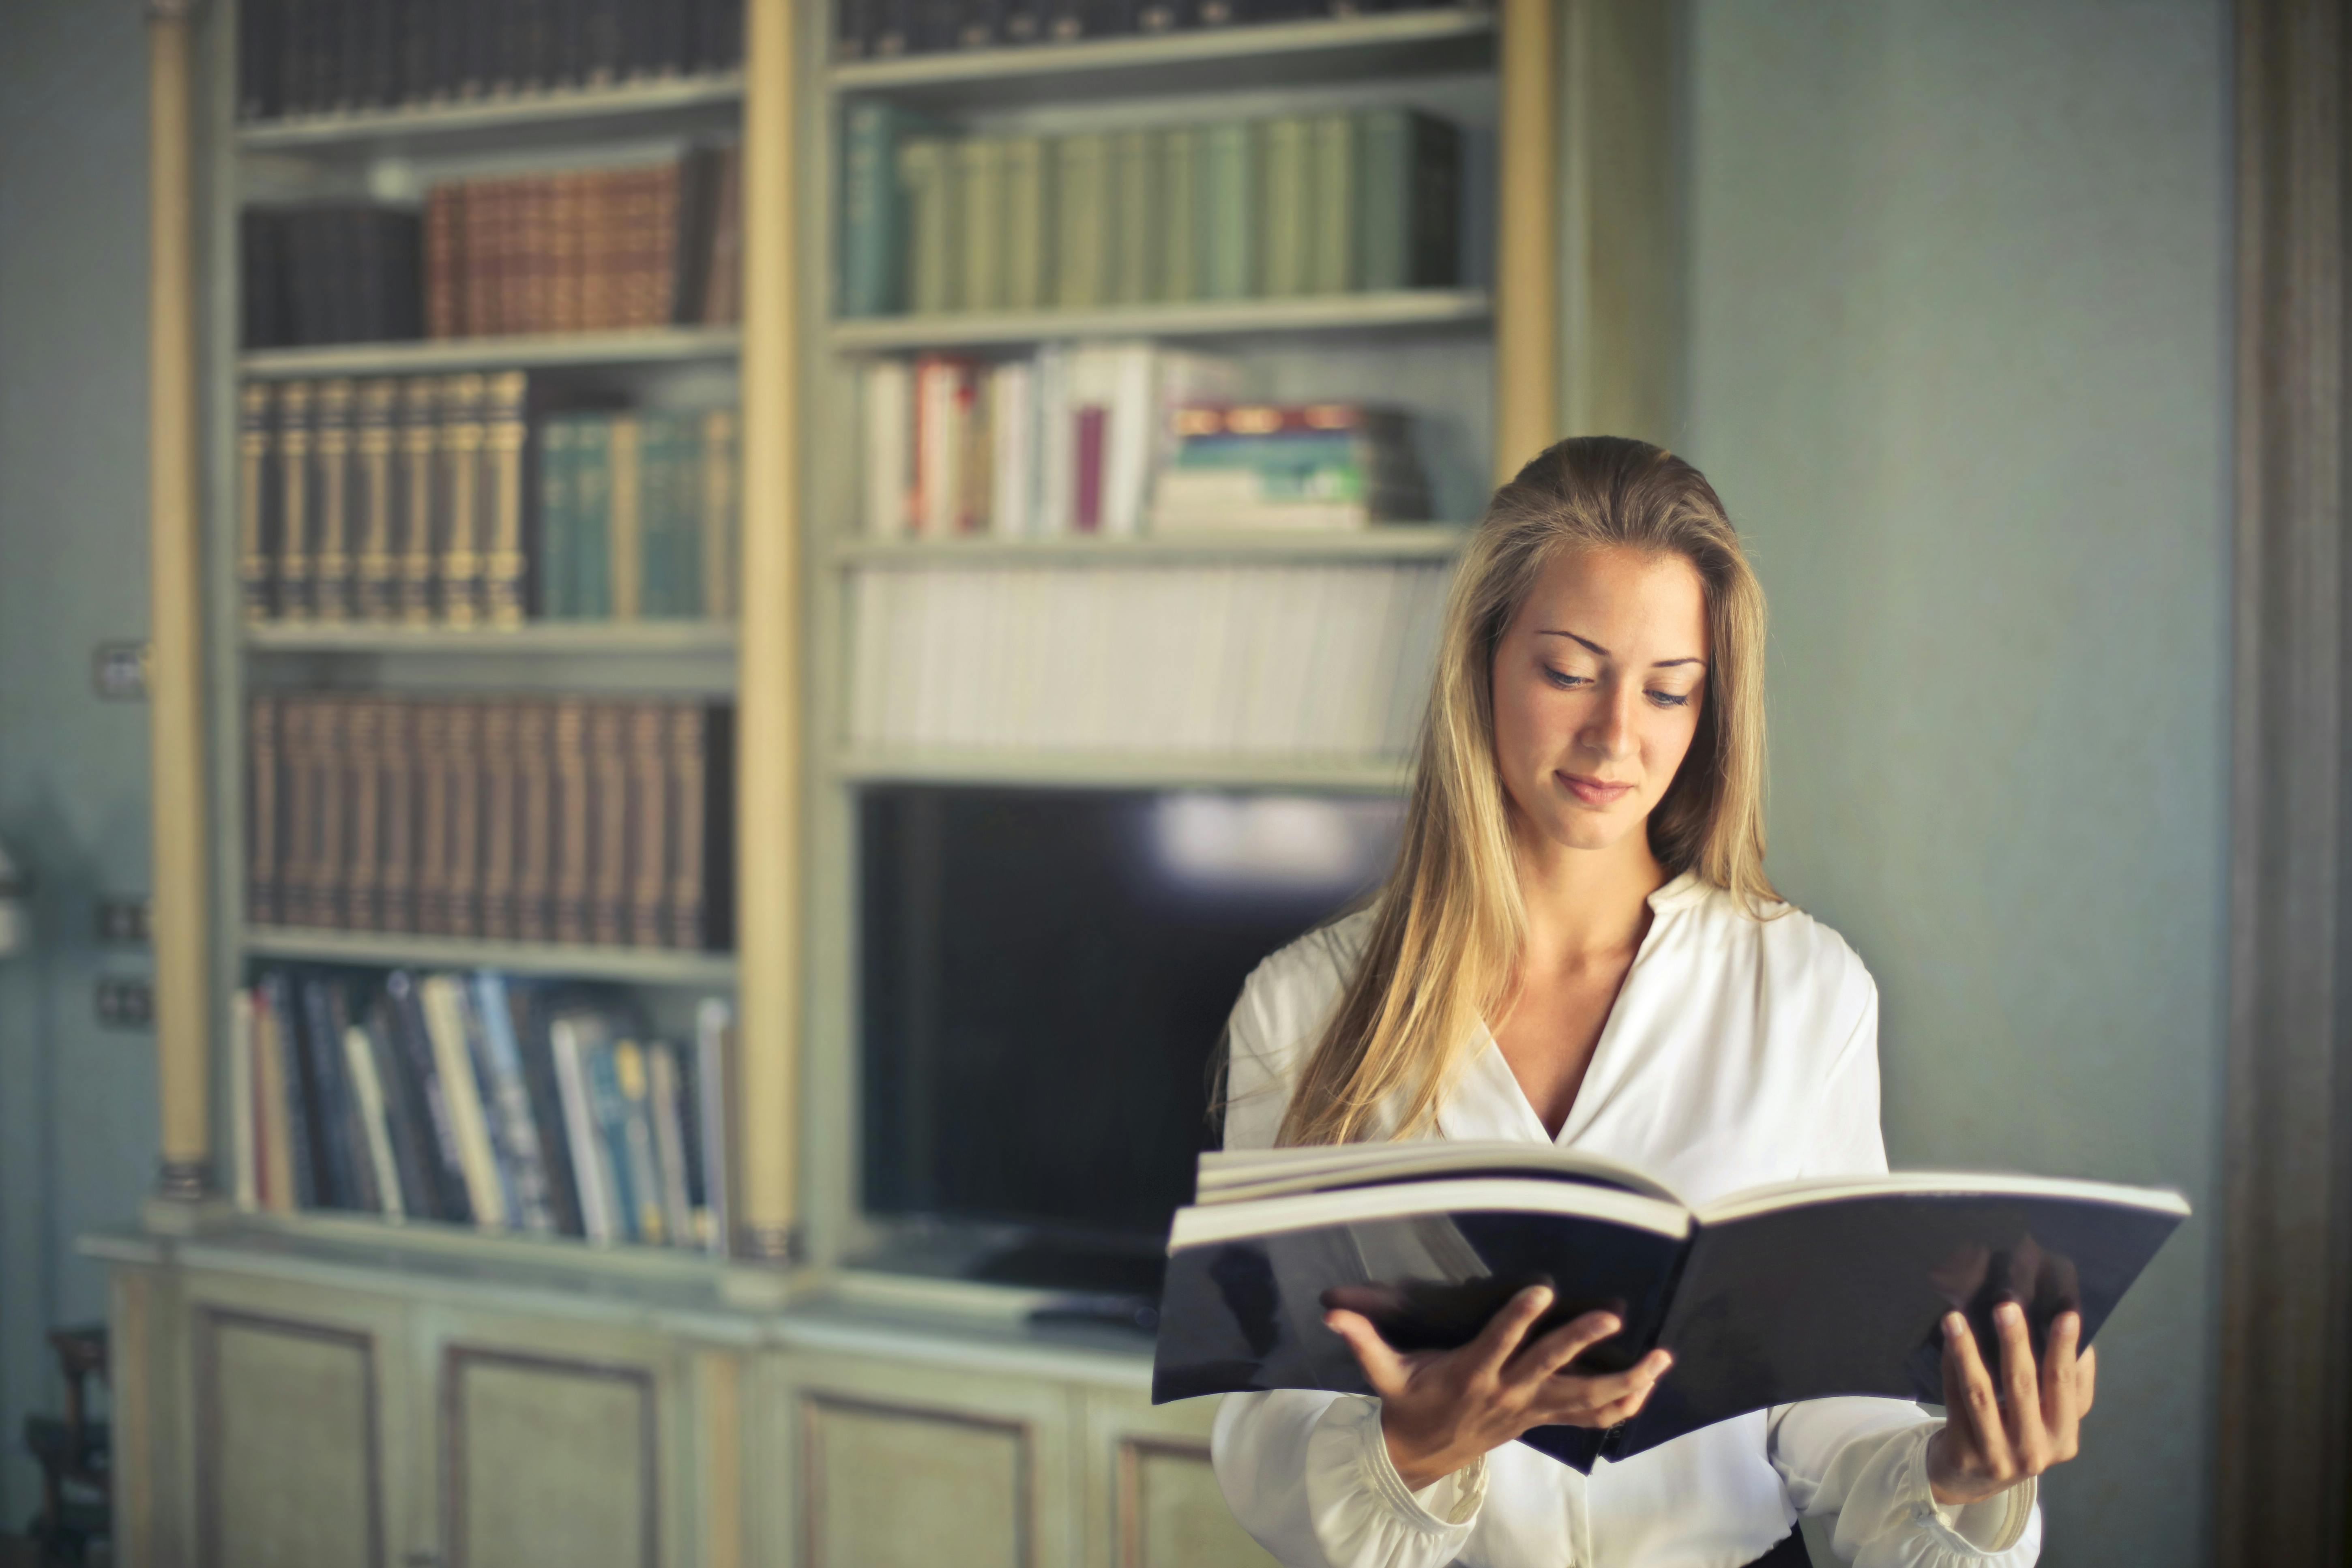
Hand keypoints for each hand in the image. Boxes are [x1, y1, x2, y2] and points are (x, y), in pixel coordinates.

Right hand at [1324, 1284, 1672, 1490]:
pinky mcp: (1542, 1419)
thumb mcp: (1383, 1375)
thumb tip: (1332, 1314)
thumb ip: (1363, 1342)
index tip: (1540, 1290)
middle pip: (1552, 1370)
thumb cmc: (1407, 1405)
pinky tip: (1648, 1387)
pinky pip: (1590, 1418)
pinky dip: (1621, 1404)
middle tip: (1614, 1318)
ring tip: (1660, 1359)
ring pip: (1585, 1400)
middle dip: (1583, 1343)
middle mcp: (1507, 1394)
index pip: (1499, 1343)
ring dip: (1625, 1381)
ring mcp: (1530, 1410)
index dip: (1519, 1318)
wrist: (1421, 1457)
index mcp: (1471, 1375)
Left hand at [1926, 1302, 2095, 1506]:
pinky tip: (1947, 1341)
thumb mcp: (2049, 1422)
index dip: (2067, 1351)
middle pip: (2024, 1387)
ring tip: (1955, 1318)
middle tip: (2006, 1306)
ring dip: (1968, 1351)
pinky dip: (1950, 1368)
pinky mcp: (1964, 1452)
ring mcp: (1998, 1454)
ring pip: (1981, 1393)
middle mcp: (2036, 1450)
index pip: (2069, 1387)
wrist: (1972, 1479)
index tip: (2066, 1314)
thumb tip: (2080, 1340)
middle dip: (2015, 1343)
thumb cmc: (2018, 1437)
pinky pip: (1955, 1400)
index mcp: (2064, 1437)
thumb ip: (2066, 1389)